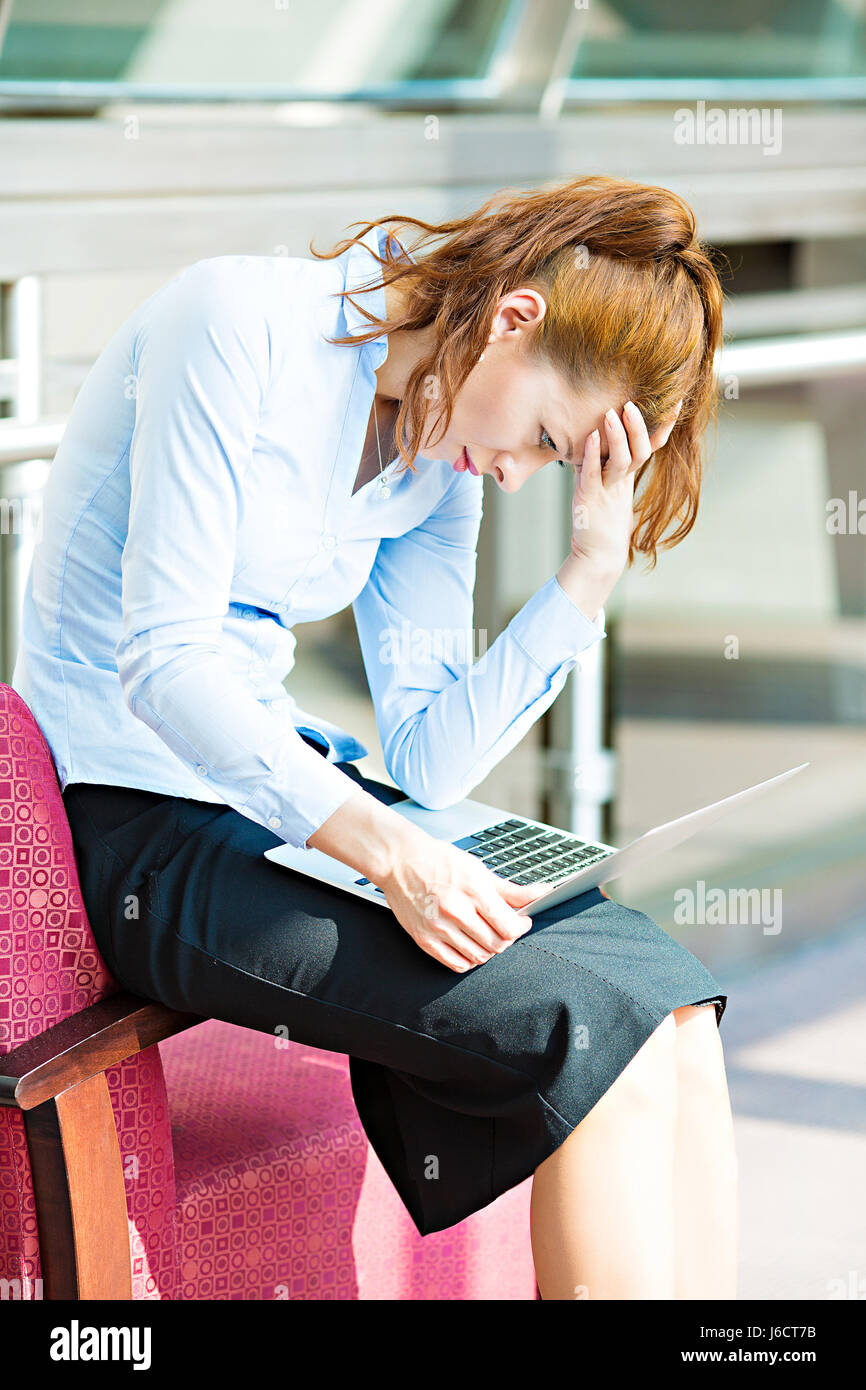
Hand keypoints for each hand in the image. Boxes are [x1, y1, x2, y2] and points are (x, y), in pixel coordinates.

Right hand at [379, 829, 550, 972]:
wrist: (399, 860)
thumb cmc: (438, 861)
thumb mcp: (478, 869)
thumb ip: (510, 889)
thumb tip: (540, 893)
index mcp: (472, 891)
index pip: (508, 926)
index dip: (521, 927)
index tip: (522, 922)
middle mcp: (455, 912)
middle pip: (496, 944)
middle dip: (507, 939)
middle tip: (506, 928)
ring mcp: (438, 928)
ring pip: (479, 957)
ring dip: (490, 950)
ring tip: (488, 935)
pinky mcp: (424, 939)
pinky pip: (456, 964)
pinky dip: (470, 960)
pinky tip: (471, 946)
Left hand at [567, 400, 680, 578]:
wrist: (597, 555)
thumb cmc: (600, 520)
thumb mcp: (606, 486)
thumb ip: (602, 462)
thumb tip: (593, 433)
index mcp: (629, 476)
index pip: (652, 447)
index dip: (665, 426)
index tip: (676, 401)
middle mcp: (623, 481)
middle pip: (640, 451)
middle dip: (639, 427)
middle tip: (632, 403)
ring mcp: (608, 490)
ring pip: (621, 461)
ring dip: (617, 436)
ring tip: (611, 414)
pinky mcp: (590, 498)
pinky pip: (593, 473)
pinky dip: (592, 454)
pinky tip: (591, 437)